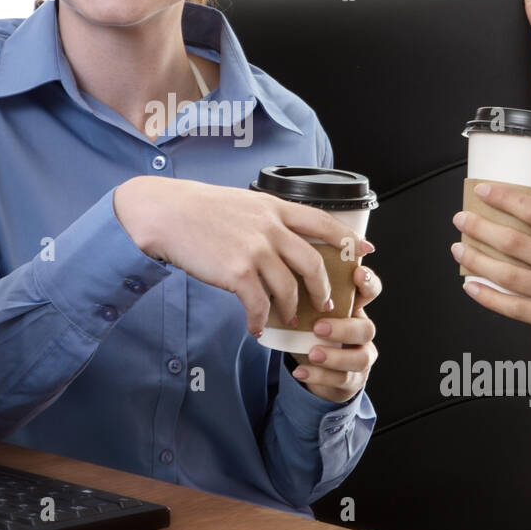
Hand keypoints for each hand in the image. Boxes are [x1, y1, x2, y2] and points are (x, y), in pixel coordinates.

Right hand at [113, 175, 375, 334]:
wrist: (166, 213)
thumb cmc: (197, 208)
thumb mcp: (241, 202)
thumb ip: (264, 217)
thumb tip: (278, 236)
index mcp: (273, 207)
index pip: (322, 221)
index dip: (346, 238)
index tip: (364, 250)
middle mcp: (270, 228)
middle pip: (313, 263)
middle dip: (322, 288)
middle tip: (323, 304)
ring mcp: (256, 251)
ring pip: (289, 288)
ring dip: (292, 309)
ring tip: (289, 319)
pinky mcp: (238, 273)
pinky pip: (259, 305)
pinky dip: (260, 320)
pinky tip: (256, 328)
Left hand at [286, 262, 379, 402]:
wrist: (315, 369)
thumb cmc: (311, 333)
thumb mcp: (309, 314)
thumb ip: (305, 300)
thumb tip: (280, 283)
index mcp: (354, 309)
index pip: (370, 291)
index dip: (368, 283)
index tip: (357, 274)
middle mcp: (363, 331)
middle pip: (366, 329)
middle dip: (344, 329)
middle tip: (318, 328)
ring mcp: (362, 357)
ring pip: (360, 358)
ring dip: (334, 356)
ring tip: (312, 354)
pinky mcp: (354, 380)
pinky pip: (341, 379)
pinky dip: (319, 376)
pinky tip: (301, 372)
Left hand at [449, 183, 530, 356]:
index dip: (505, 198)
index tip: (483, 190)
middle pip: (513, 241)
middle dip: (480, 227)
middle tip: (462, 219)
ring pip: (507, 274)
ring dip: (476, 260)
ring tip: (458, 249)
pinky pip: (513, 307)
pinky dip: (488, 296)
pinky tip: (471, 286)